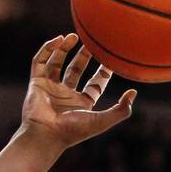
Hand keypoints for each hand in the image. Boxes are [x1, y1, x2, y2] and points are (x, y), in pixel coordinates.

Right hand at [20, 35, 135, 149]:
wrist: (46, 135)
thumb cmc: (73, 131)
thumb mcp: (102, 121)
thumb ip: (121, 110)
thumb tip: (133, 92)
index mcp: (82, 104)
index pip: (94, 84)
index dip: (103, 72)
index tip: (110, 59)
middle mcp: (66, 95)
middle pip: (76, 70)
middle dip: (84, 56)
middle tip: (91, 42)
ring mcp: (50, 88)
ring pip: (57, 63)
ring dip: (64, 49)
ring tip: (73, 36)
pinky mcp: (36, 83)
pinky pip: (40, 61)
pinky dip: (48, 49)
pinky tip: (58, 40)